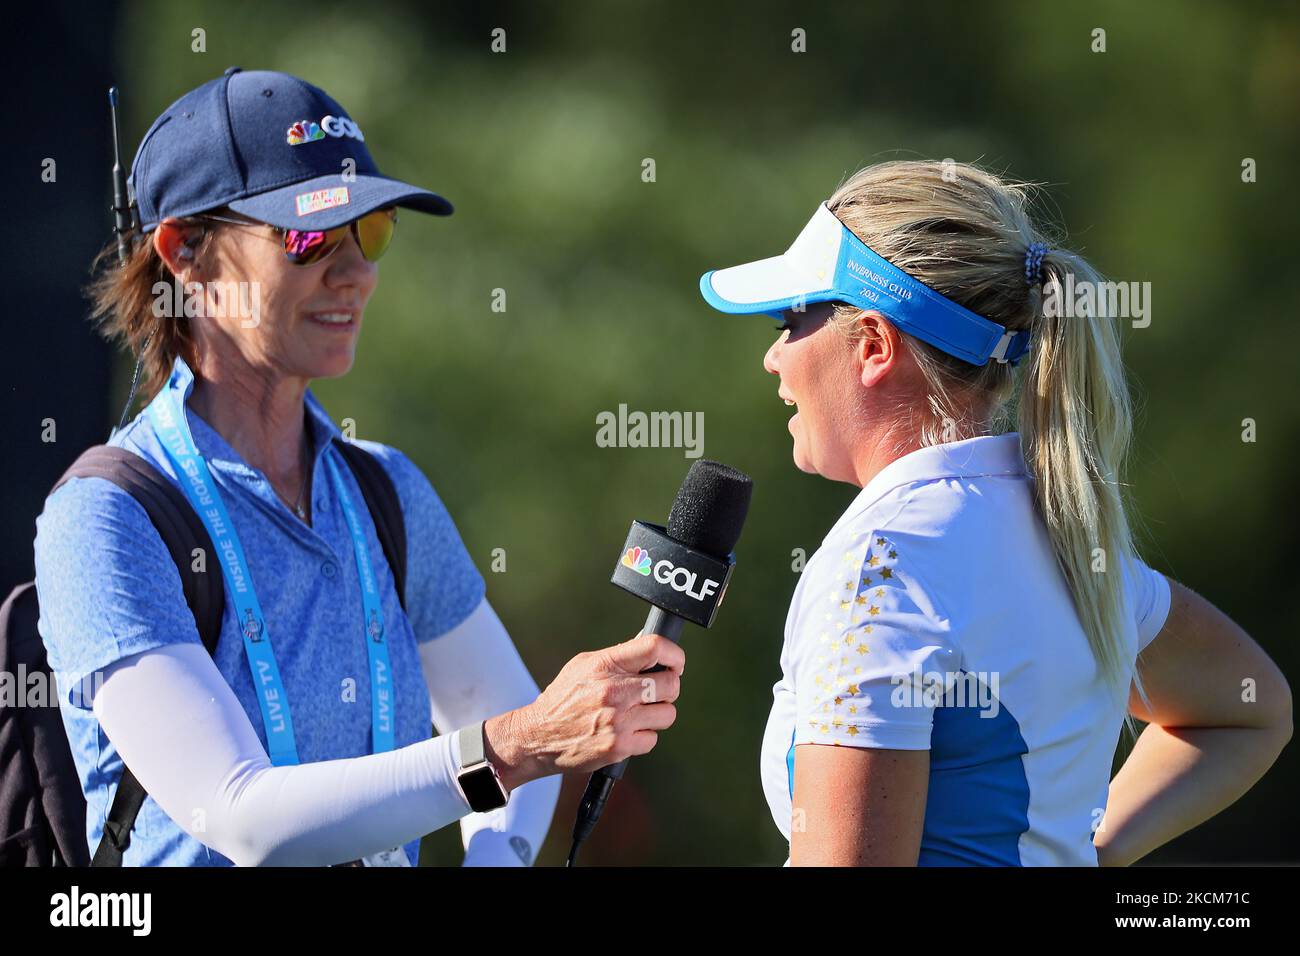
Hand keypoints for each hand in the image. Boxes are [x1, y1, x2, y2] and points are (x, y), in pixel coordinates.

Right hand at [483, 632, 683, 790]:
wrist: (537, 737)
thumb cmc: (563, 699)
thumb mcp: (583, 666)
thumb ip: (617, 658)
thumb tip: (651, 652)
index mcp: (605, 665)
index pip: (654, 647)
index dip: (674, 654)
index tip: (675, 663)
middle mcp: (614, 690)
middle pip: (671, 683)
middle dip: (669, 688)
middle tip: (657, 692)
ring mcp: (619, 720)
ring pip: (668, 714)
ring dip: (657, 715)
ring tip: (638, 714)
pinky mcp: (619, 746)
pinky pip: (653, 739)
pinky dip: (644, 737)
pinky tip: (626, 732)